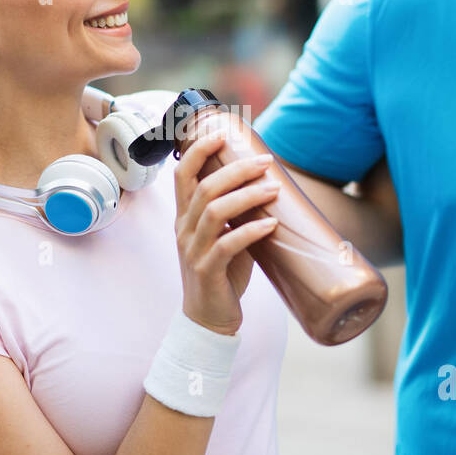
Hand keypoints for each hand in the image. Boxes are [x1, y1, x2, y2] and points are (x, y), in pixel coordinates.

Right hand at [173, 130, 279, 335]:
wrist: (207, 320)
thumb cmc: (221, 274)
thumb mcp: (224, 238)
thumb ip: (237, 215)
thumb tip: (270, 187)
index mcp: (185, 218)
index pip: (183, 174)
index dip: (199, 150)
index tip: (222, 133)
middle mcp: (184, 230)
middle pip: (204, 188)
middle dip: (237, 170)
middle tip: (265, 162)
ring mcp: (193, 251)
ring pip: (214, 212)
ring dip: (247, 196)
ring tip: (273, 190)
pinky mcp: (207, 271)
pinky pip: (227, 245)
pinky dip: (250, 231)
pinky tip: (269, 225)